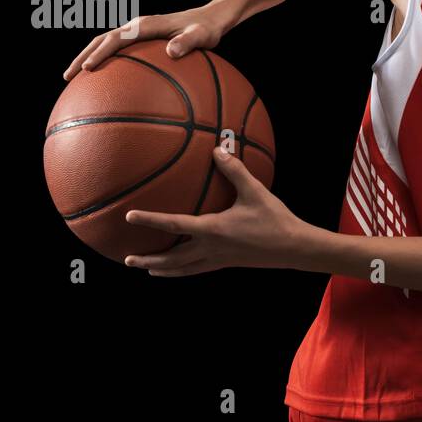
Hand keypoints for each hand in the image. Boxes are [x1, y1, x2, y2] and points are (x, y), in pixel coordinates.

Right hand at [62, 3, 235, 80]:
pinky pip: (117, 51)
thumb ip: (188, 42)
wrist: (210, 19)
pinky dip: (104, 62)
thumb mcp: (202, 35)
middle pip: (101, 41)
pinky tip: (104, 82)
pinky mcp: (140, 40)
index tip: (88, 69)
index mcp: (146, 26)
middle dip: (82, 57)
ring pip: (104, 44)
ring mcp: (137, 33)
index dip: (100, 53)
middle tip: (67, 77)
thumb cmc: (207, 29)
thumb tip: (172, 51)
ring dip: (87, 58)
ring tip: (74, 79)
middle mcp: (136, 27)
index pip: (116, 39)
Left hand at [123, 146, 304, 274]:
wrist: (294, 247)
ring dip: (163, 270)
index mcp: (213, 230)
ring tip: (147, 270)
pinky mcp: (227, 263)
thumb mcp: (255, 191)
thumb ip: (235, 170)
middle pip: (172, 258)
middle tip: (127, 258)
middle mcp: (211, 248)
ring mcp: (219, 259)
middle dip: (149, 259)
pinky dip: (183, 271)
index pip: (174, 224)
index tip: (129, 217)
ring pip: (183, 269)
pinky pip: (198, 269)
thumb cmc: (275, 219)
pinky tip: (180, 269)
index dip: (150, 220)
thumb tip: (217, 150)